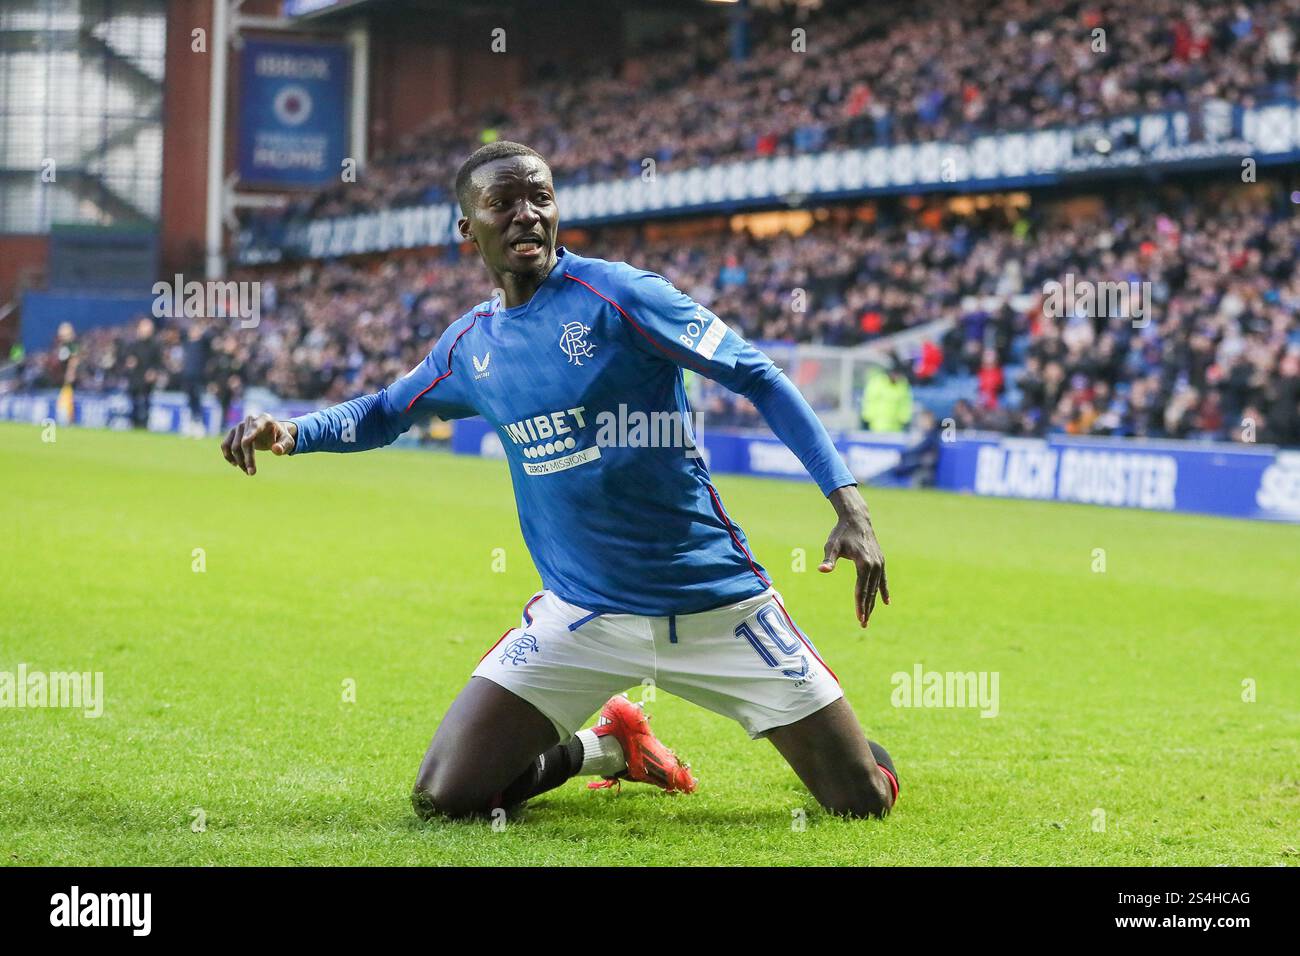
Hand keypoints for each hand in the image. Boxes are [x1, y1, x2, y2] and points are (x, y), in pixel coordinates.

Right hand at [220, 413, 295, 475]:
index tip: (245, 441)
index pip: (256, 427)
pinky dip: (228, 456)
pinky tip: (236, 464)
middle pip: (244, 442)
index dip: (250, 434)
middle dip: (247, 459)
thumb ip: (284, 445)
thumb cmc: (281, 437)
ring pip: (233, 446)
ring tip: (249, 472)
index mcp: (264, 420)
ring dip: (239, 460)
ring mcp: (239, 426)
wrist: (273, 432)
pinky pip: (225, 445)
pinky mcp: (233, 433)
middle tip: (252, 473)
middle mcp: (249, 420)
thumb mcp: (288, 441)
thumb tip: (276, 450)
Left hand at [819, 485, 889, 627]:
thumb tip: (822, 569)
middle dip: (866, 609)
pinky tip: (886, 602)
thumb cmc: (841, 533)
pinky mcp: (881, 561)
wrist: (857, 519)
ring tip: (868, 617)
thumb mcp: (832, 545)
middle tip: (863, 624)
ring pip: (876, 588)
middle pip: (870, 592)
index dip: (859, 605)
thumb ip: (829, 559)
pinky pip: (883, 580)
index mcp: (863, 563)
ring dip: (873, 603)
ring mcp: (879, 563)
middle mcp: (875, 565)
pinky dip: (884, 591)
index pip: (861, 589)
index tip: (859, 618)